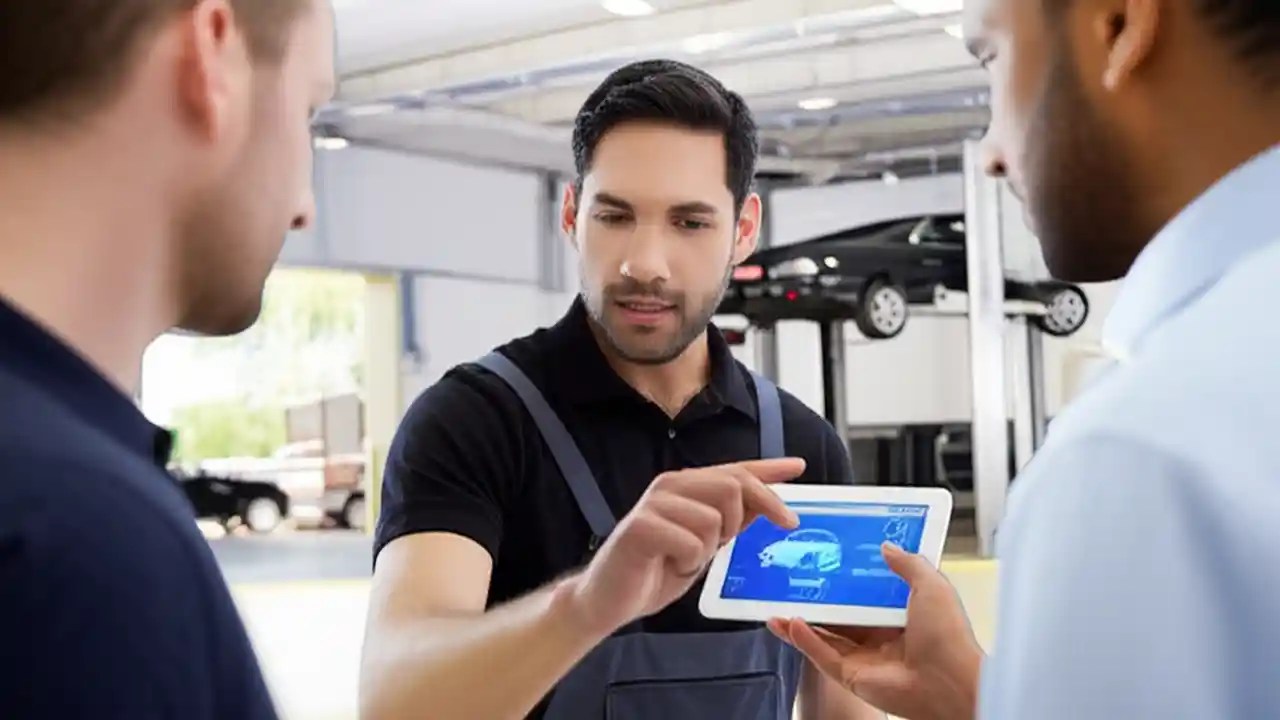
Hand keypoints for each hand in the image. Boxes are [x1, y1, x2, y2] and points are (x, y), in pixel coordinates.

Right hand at [567, 458, 804, 636]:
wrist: (609, 598)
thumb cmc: (656, 569)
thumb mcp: (705, 543)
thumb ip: (732, 519)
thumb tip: (767, 502)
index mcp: (686, 484)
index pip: (736, 471)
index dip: (769, 471)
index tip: (799, 468)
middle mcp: (671, 484)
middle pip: (733, 487)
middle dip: (737, 523)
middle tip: (716, 546)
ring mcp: (655, 502)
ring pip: (715, 520)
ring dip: (706, 551)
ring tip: (681, 559)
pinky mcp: (642, 526)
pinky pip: (693, 544)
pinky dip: (688, 564)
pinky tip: (667, 566)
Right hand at [768, 544, 984, 719]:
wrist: (948, 683)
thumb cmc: (949, 637)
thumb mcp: (932, 586)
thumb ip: (909, 564)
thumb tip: (887, 547)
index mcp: (903, 617)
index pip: (867, 597)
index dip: (847, 583)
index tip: (828, 565)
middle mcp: (883, 638)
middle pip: (841, 618)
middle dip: (817, 603)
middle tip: (796, 584)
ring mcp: (866, 659)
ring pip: (825, 637)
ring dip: (802, 622)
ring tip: (779, 606)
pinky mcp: (853, 677)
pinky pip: (823, 657)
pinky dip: (805, 641)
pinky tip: (789, 624)